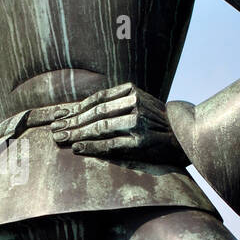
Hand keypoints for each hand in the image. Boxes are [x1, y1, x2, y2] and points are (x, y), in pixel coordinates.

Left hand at [51, 83, 186, 164]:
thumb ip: (115, 104)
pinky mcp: (141, 142)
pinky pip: (110, 144)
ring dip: (77, 134)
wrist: (185, 135)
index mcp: (131, 91)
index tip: (59, 116)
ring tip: (60, 139)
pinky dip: (92, 146)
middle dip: (72, 122)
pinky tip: (77, 148)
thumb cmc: (155, 121)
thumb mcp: (138, 103)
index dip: (75, 108)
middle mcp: (135, 104)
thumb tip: (78, 111)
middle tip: (54, 130)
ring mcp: (138, 123)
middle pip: (95, 113)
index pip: (97, 99)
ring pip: (100, 127)